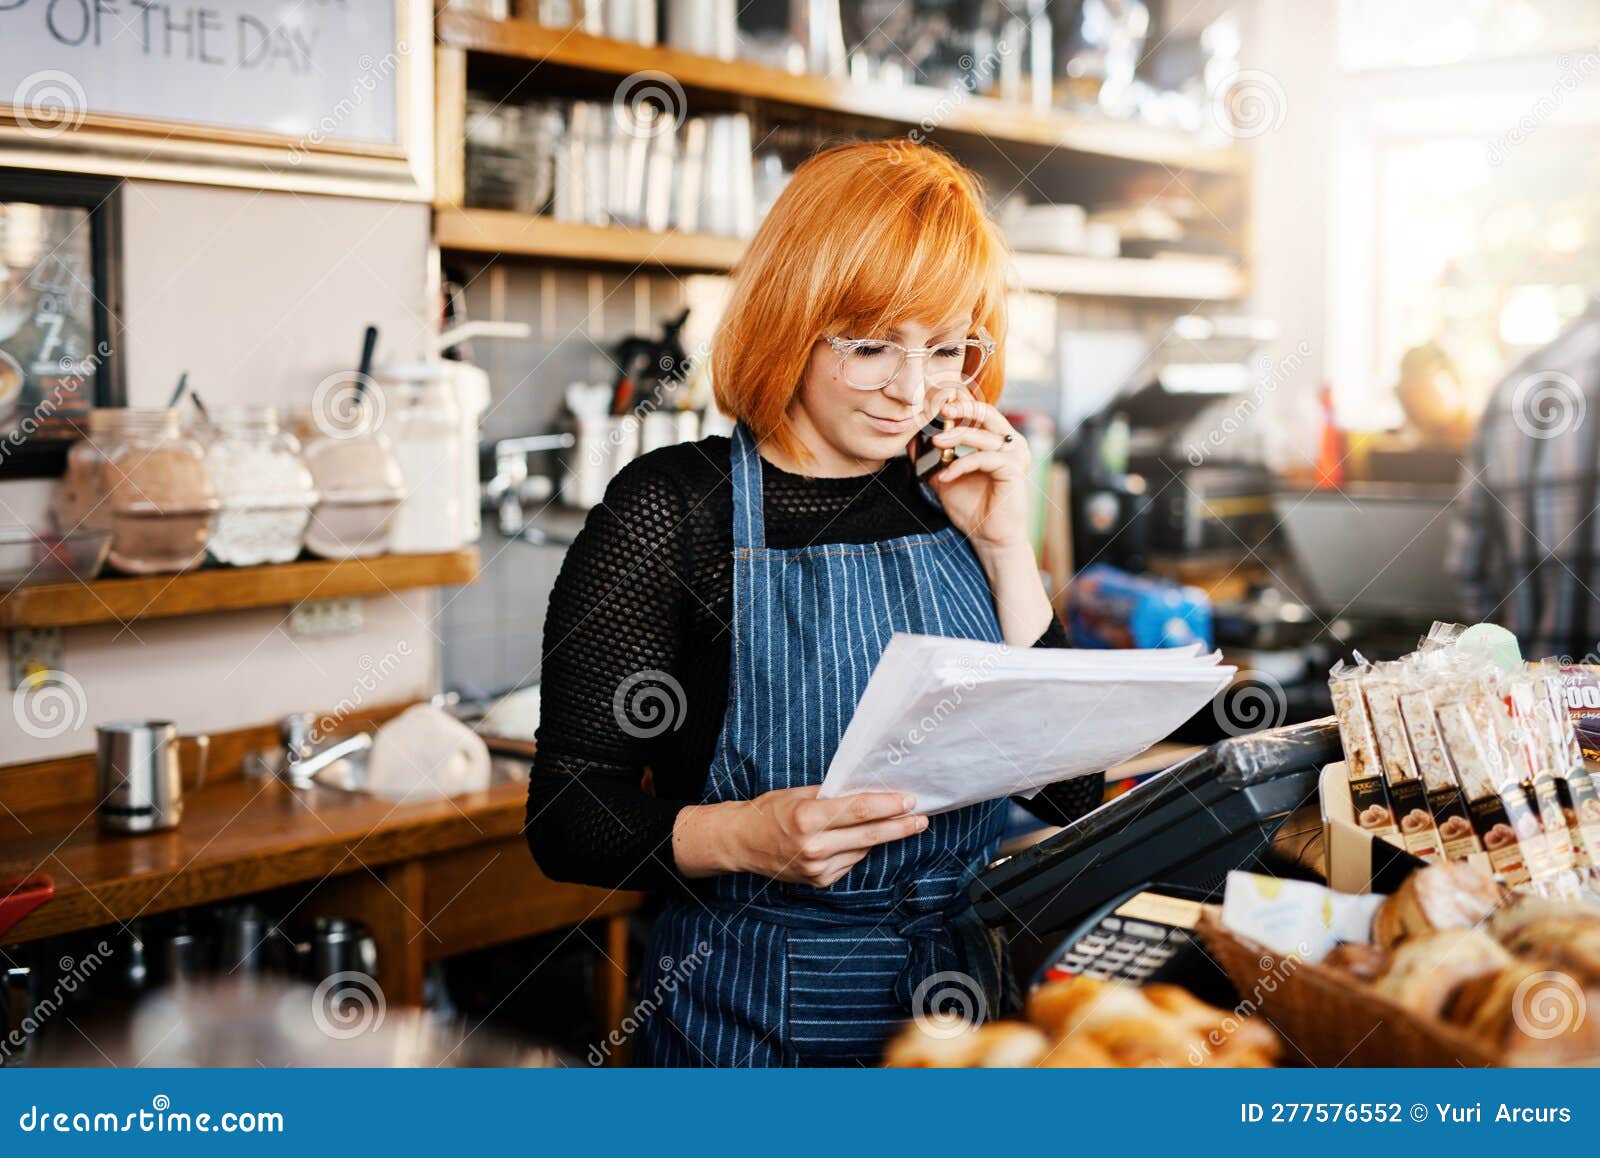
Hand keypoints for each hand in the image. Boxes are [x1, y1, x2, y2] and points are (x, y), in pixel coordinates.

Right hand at [673, 786, 926, 885]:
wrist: (741, 843)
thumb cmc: (769, 811)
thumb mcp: (798, 794)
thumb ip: (833, 796)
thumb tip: (869, 792)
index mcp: (807, 818)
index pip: (857, 811)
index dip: (886, 806)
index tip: (909, 800)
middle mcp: (813, 846)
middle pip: (868, 836)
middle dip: (899, 826)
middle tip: (921, 819)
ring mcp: (816, 868)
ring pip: (862, 851)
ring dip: (878, 837)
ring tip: (890, 824)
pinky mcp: (819, 882)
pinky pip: (850, 862)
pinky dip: (857, 850)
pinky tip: (853, 840)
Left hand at [923, 395, 1032, 552]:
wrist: (989, 539)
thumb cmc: (972, 509)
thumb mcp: (944, 478)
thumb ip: (932, 458)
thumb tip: (912, 439)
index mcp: (996, 440)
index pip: (979, 412)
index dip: (959, 403)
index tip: (935, 400)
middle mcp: (1009, 443)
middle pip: (987, 413)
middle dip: (962, 408)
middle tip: (940, 408)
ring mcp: (1014, 455)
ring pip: (983, 435)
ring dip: (956, 436)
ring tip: (935, 444)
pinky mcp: (1014, 470)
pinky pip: (984, 458)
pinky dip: (961, 465)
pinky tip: (945, 476)